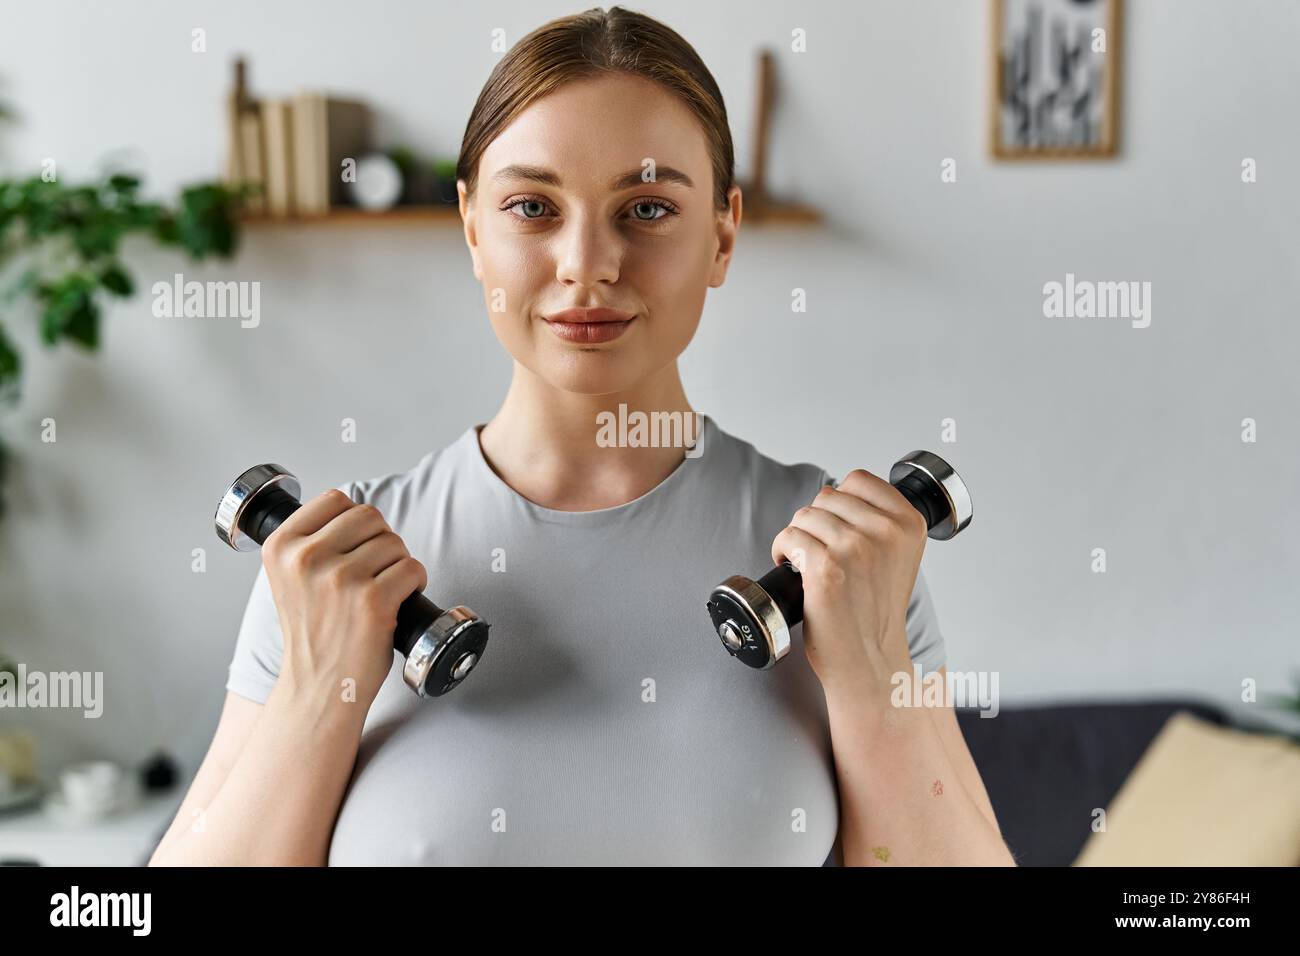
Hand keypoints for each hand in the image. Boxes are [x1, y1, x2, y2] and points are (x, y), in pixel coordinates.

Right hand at [261, 489, 427, 707]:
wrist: (317, 688)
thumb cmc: (313, 634)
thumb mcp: (289, 579)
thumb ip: (310, 542)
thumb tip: (351, 512)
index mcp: (281, 547)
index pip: (335, 499)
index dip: (355, 521)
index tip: (355, 546)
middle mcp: (306, 558)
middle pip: (369, 516)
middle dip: (381, 541)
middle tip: (376, 572)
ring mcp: (339, 579)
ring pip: (394, 542)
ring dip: (399, 563)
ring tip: (384, 590)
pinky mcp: (372, 601)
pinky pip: (413, 568)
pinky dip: (416, 582)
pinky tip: (399, 601)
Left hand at [771, 469, 927, 701]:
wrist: (870, 661)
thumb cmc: (876, 613)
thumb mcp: (900, 557)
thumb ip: (882, 523)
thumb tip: (841, 495)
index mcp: (909, 524)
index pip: (859, 479)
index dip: (840, 502)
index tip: (837, 526)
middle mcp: (886, 532)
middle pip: (828, 496)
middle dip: (817, 521)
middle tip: (820, 551)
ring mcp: (856, 549)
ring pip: (805, 515)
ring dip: (798, 536)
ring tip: (806, 562)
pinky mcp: (826, 568)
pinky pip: (789, 536)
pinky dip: (782, 550)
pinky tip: (792, 568)